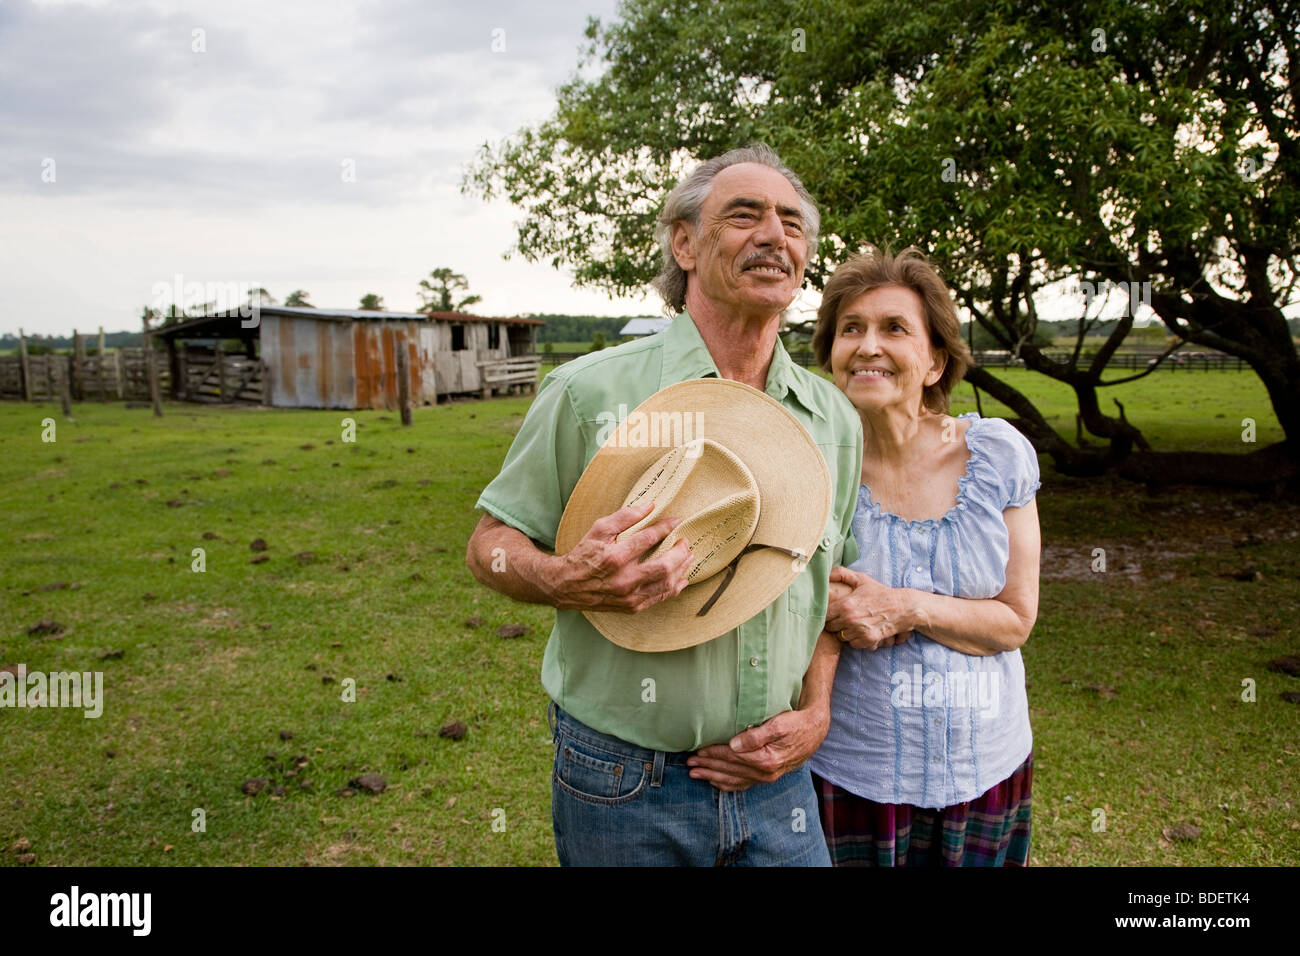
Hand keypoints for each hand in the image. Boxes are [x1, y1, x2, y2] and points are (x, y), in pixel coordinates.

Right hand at [550, 500, 692, 612]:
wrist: (567, 585)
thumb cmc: (584, 554)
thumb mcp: (599, 530)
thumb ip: (624, 517)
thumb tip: (649, 506)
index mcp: (615, 557)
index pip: (648, 539)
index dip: (666, 527)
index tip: (676, 521)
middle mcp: (624, 579)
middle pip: (664, 566)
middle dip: (680, 551)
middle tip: (685, 541)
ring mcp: (629, 596)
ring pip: (666, 584)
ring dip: (682, 569)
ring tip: (688, 557)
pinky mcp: (632, 607)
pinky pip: (660, 598)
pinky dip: (674, 588)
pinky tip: (682, 578)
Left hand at [685, 706, 829, 791]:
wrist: (815, 730)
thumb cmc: (796, 723)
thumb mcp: (779, 724)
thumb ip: (756, 735)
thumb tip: (734, 744)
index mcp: (767, 759)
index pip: (733, 757)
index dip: (713, 753)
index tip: (698, 750)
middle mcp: (766, 773)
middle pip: (730, 770)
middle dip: (708, 766)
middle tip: (689, 763)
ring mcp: (767, 777)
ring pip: (734, 780)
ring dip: (712, 777)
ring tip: (694, 773)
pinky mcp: (767, 776)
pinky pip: (743, 785)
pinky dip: (727, 785)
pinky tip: (715, 782)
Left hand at [824, 566, 913, 650]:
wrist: (903, 607)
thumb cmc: (880, 593)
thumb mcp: (862, 580)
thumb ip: (842, 574)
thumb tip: (827, 574)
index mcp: (846, 604)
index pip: (824, 615)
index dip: (827, 614)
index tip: (833, 612)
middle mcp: (851, 618)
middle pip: (831, 628)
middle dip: (835, 623)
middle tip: (843, 618)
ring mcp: (859, 630)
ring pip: (841, 637)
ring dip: (845, 632)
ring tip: (853, 624)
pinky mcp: (868, 639)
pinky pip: (853, 644)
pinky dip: (856, 640)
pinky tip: (861, 631)